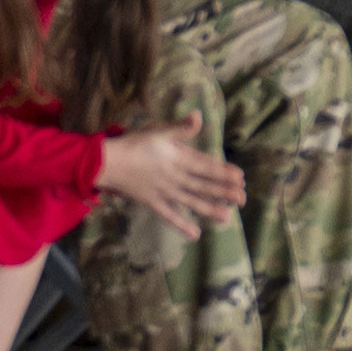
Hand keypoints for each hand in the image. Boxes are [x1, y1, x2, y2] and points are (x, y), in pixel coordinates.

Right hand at [94, 124, 243, 228]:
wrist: (108, 162)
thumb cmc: (134, 144)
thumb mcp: (158, 131)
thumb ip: (180, 127)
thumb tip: (198, 116)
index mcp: (178, 158)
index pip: (206, 166)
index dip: (224, 172)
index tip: (241, 178)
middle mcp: (175, 177)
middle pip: (203, 185)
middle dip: (224, 192)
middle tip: (243, 199)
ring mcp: (165, 192)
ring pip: (191, 202)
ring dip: (209, 210)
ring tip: (227, 217)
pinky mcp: (153, 202)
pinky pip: (170, 215)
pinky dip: (182, 225)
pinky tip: (195, 234)